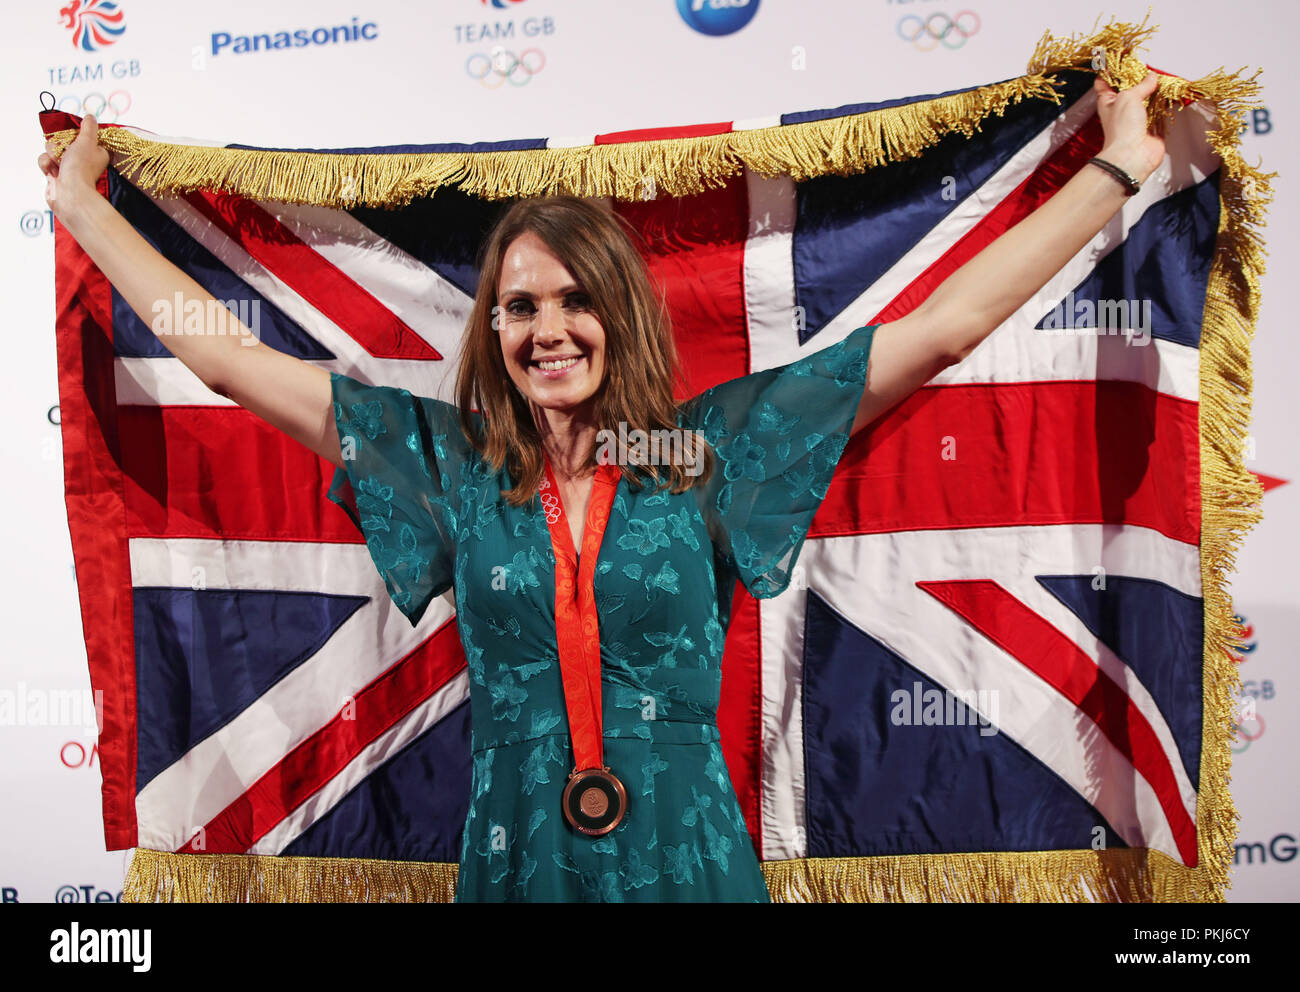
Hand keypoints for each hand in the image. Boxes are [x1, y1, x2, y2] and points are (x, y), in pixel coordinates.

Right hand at [37, 113, 109, 219]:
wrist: (70, 193)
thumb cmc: (81, 168)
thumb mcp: (87, 141)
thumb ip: (88, 128)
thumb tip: (90, 116)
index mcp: (95, 152)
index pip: (80, 135)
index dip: (74, 135)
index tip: (74, 137)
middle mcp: (82, 160)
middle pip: (63, 140)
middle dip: (59, 145)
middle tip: (66, 153)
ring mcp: (67, 167)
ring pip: (51, 149)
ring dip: (52, 154)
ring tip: (59, 164)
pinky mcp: (54, 174)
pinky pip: (44, 160)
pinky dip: (46, 164)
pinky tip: (52, 172)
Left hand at [1093, 70, 1165, 184]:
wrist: (1133, 156)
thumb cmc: (1122, 129)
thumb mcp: (1128, 97)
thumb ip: (1142, 85)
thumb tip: (1152, 77)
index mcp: (1108, 101)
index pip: (1105, 82)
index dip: (1111, 69)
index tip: (1120, 55)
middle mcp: (1122, 109)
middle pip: (1130, 88)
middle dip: (1139, 77)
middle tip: (1149, 64)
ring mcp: (1137, 118)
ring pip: (1147, 98)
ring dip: (1156, 89)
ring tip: (1164, 75)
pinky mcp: (1153, 126)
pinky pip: (1161, 110)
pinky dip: (1166, 102)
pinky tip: (1172, 91)